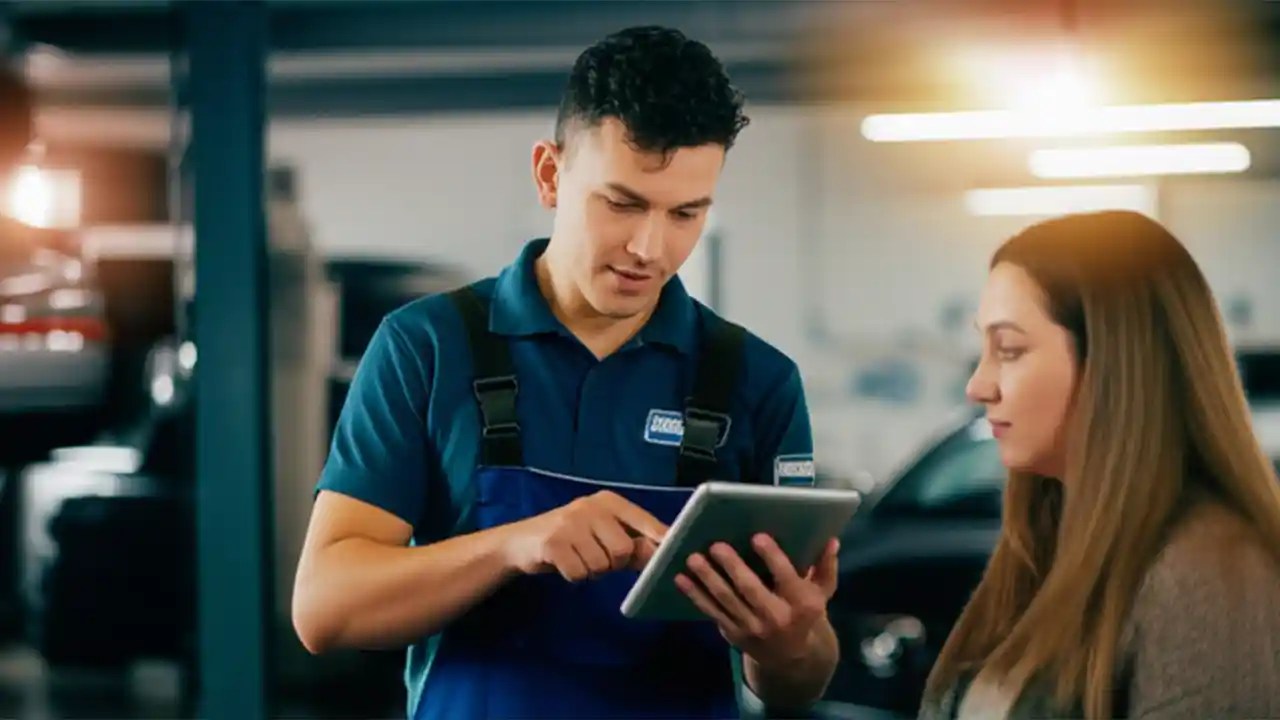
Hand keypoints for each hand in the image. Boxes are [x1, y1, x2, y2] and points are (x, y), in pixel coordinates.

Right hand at [502, 491, 667, 581]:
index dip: (660, 538)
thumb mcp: (602, 535)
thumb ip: (631, 543)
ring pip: (600, 565)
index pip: (643, 520)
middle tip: (596, 558)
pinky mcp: (554, 543)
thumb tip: (662, 554)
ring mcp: (571, 523)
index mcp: (608, 502)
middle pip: (623, 549)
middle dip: (613, 564)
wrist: (522, 541)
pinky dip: (575, 576)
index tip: (675, 550)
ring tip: (578, 558)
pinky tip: (564, 563)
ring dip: (591, 571)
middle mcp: (591, 507)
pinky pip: (579, 573)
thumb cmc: (571, 539)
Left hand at [675, 534, 838, 667]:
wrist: (790, 657)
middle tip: (716, 545)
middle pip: (751, 589)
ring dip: (707, 579)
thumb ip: (825, 566)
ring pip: (726, 600)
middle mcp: (776, 617)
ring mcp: (752, 628)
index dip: (772, 558)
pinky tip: (681, 578)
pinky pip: (711, 612)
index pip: (786, 577)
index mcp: (802, 604)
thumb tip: (831, 540)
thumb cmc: (804, 612)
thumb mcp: (822, 592)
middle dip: (732, 567)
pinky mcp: (733, 633)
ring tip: (693, 558)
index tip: (757, 537)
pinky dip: (695, 596)